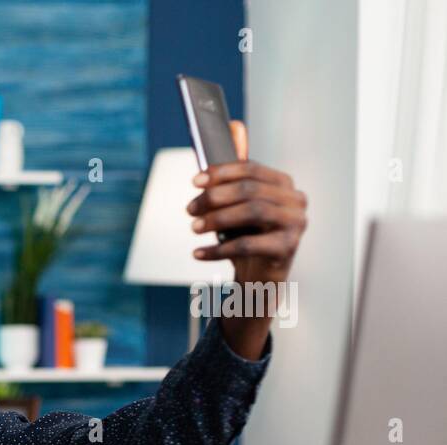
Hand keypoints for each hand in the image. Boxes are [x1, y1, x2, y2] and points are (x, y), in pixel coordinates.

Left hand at [186, 120, 307, 285]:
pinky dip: (219, 249)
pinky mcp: (289, 248)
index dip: (221, 173)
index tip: (195, 182)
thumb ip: (235, 170)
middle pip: (250, 190)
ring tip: (194, 228)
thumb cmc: (248, 235)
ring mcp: (296, 224)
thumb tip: (235, 125)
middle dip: (214, 198)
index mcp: (283, 183)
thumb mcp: (237, 203)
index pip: (252, 170)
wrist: (260, 278)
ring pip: (252, 212)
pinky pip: (248, 245)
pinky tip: (199, 253)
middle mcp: (295, 200)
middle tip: (190, 210)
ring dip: (216, 220)